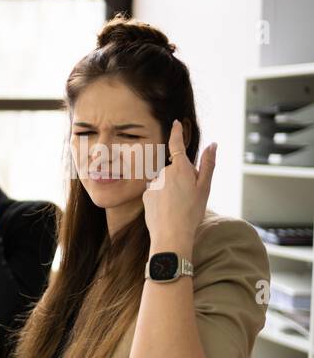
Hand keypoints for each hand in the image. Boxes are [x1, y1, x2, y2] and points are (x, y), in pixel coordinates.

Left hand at [144, 120, 212, 249]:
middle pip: (175, 170)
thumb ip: (208, 164)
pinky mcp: (145, 195)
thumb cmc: (191, 212)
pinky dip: (162, 198)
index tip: (175, 123)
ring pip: (165, 182)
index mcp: (180, 169)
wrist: (171, 234)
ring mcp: (152, 184)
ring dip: (172, 190)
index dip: (176, 133)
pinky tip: (167, 210)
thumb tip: (212, 144)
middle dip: (182, 178)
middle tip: (189, 197)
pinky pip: (156, 192)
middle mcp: (164, 173)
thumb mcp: (205, 187)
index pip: (177, 145)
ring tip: (178, 206)